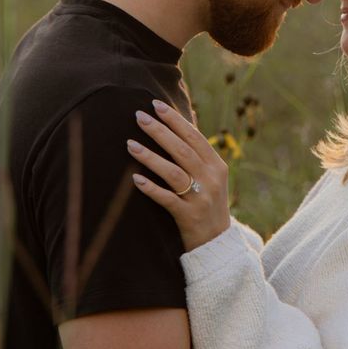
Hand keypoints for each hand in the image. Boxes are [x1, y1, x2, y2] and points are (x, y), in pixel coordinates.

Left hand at [128, 99, 231, 251]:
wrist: (217, 243)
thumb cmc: (207, 204)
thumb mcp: (210, 178)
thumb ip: (196, 155)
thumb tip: (179, 123)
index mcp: (217, 165)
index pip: (194, 137)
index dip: (175, 120)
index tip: (155, 105)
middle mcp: (211, 179)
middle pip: (182, 150)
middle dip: (159, 131)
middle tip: (138, 116)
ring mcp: (201, 199)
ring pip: (174, 172)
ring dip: (150, 157)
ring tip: (129, 145)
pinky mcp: (189, 217)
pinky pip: (167, 200)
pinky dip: (151, 188)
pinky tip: (135, 180)